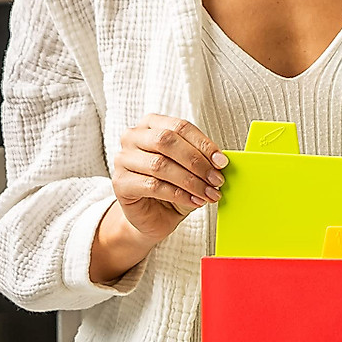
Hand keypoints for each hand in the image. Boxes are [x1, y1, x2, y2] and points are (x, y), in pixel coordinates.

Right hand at [111, 114, 226, 242]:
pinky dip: (178, 195)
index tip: (222, 161)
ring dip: (191, 181)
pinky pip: (153, 186)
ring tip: (208, 194)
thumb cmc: (172, 188)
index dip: (203, 144)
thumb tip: (221, 160)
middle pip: (167, 141)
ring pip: (160, 165)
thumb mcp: (190, 169)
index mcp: (151, 124)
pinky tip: (194, 201)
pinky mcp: (120, 183)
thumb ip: (202, 160)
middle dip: (197, 162)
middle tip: (216, 179)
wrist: (152, 216)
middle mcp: (133, 137)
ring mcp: (123, 159)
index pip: (180, 127)